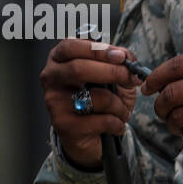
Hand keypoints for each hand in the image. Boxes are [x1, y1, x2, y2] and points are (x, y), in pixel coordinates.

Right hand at [39, 39, 140, 168]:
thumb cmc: (100, 99)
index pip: (70, 47)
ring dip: (118, 105)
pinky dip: (117, 123)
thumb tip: (127, 57)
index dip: (97, 50)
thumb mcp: (112, 75)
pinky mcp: (63, 125)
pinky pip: (99, 120)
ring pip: (93, 97)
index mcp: (59, 59)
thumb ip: (119, 62)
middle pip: (79, 68)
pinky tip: (117, 125)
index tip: (121, 56)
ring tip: (124, 111)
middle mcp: (51, 78)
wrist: (90, 136)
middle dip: (112, 72)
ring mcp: (54, 102)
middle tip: (131, 78)